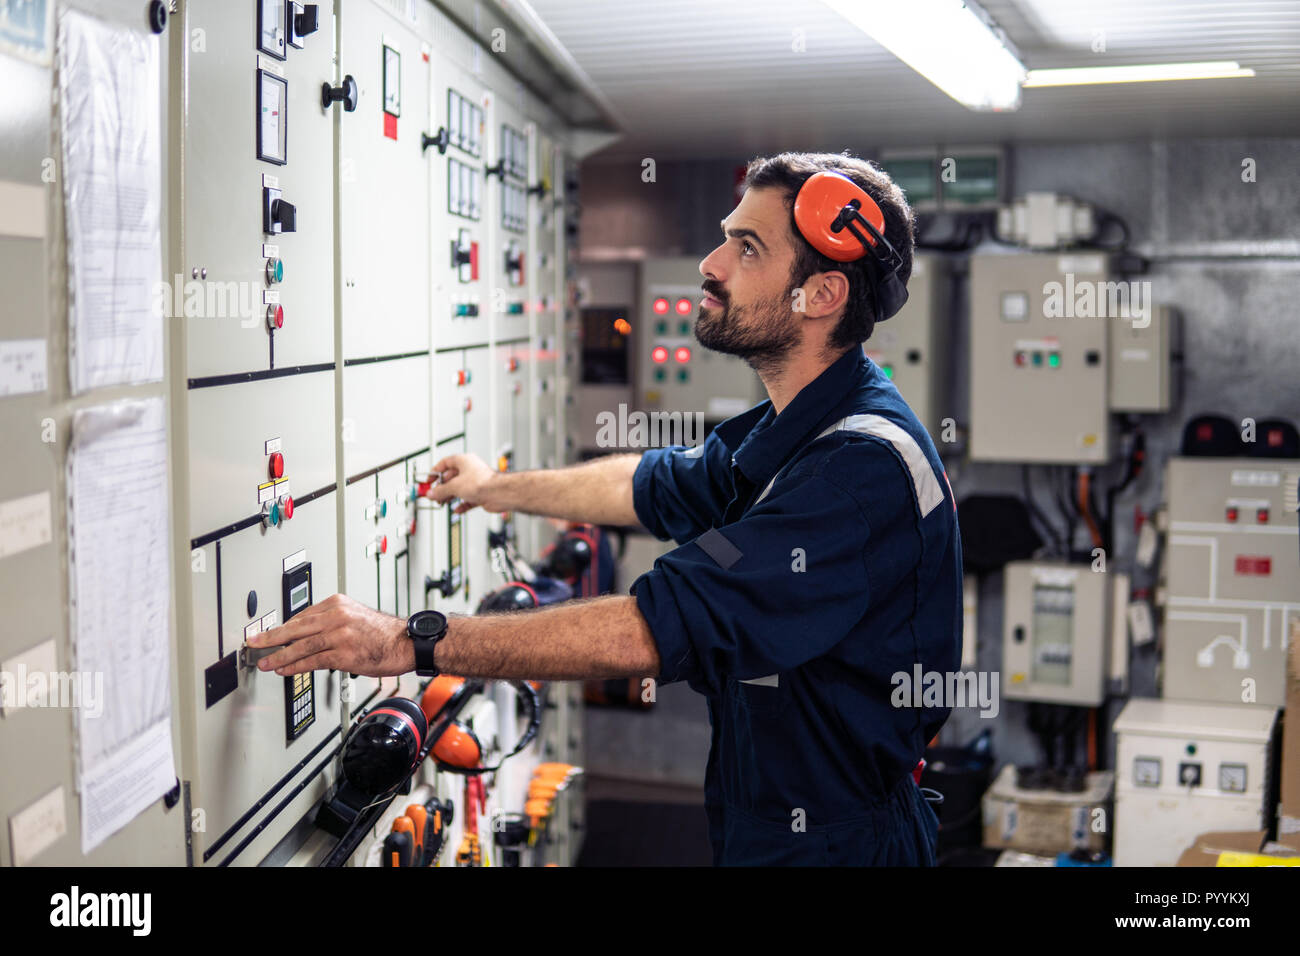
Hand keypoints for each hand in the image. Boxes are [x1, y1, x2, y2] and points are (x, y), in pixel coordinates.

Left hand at [246, 593, 413, 676]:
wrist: (406, 643)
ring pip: (300, 645)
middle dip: (270, 637)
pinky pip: (312, 661)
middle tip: (253, 642)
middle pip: (295, 627)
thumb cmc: (383, 633)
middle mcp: (336, 616)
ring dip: (278, 656)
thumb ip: (331, 621)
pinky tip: (284, 670)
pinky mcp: (343, 654)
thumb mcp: (355, 615)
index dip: (282, 628)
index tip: (269, 635)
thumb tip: (305, 634)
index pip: (302, 615)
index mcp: (337, 603)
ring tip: (264, 662)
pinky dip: (295, 666)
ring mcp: (339, 635)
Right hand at [425, 452, 501, 513]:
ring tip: (442, 503)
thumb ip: (441, 490)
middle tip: (434, 494)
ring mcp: (476, 482)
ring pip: (459, 489)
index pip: (446, 462)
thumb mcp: (455, 486)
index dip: (436, 471)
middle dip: (442, 487)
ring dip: (450, 496)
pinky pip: (468, 499)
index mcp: (464, 461)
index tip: (429, 480)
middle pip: (451, 477)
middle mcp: (471, 470)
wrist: (499, 494)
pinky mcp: (481, 493)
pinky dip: (462, 504)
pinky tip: (457, 509)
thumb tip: (432, 493)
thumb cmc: (483, 483)